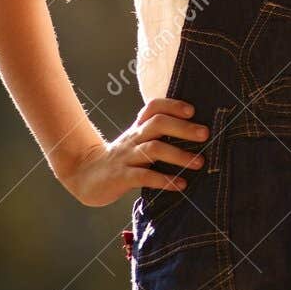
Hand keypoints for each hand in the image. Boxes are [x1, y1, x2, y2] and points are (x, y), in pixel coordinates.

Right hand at [54, 98, 209, 207]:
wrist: (85, 176)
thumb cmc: (122, 159)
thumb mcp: (137, 142)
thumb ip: (159, 135)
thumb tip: (197, 133)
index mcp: (138, 128)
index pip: (153, 108)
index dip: (172, 105)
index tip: (192, 110)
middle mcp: (133, 139)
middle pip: (157, 124)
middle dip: (183, 128)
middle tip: (205, 134)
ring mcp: (126, 157)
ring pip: (153, 149)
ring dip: (179, 155)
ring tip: (199, 162)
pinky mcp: (121, 177)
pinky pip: (144, 176)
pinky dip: (164, 180)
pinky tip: (181, 185)